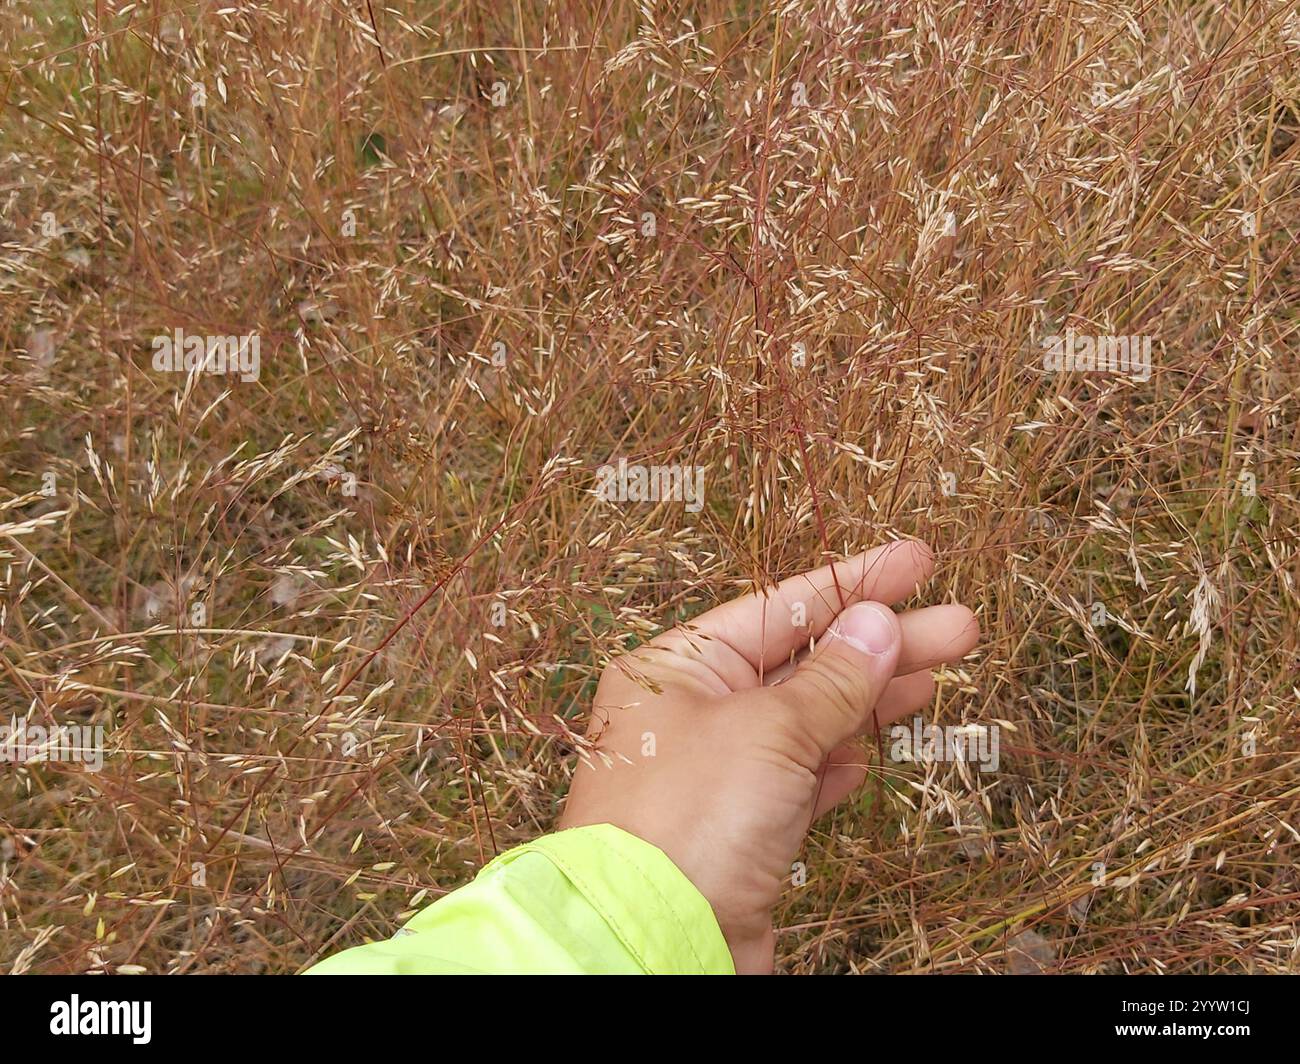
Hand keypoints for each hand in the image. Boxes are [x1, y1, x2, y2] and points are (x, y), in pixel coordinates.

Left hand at [560, 539, 978, 972]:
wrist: (653, 943)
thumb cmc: (682, 826)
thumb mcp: (767, 731)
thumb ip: (831, 679)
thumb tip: (877, 624)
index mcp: (675, 668)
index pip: (778, 607)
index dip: (852, 582)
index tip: (915, 563)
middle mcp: (693, 713)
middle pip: (804, 660)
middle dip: (881, 641)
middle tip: (958, 626)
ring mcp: (719, 772)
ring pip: (811, 717)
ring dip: (875, 696)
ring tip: (940, 672)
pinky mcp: (744, 828)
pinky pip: (805, 775)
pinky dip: (845, 756)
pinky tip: (880, 738)